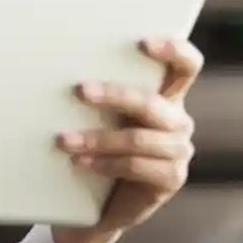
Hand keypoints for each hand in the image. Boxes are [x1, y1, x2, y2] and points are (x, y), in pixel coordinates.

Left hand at [51, 37, 203, 242]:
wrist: (108, 199)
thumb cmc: (103, 144)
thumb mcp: (105, 114)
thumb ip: (99, 92)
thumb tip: (55, 64)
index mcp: (167, 95)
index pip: (187, 65)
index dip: (173, 50)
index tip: (142, 42)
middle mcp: (178, 119)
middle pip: (151, 102)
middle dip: (114, 94)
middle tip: (79, 91)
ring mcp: (179, 150)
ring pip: (138, 138)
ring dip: (97, 138)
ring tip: (64, 140)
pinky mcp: (172, 178)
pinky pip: (136, 166)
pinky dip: (104, 163)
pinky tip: (80, 162)